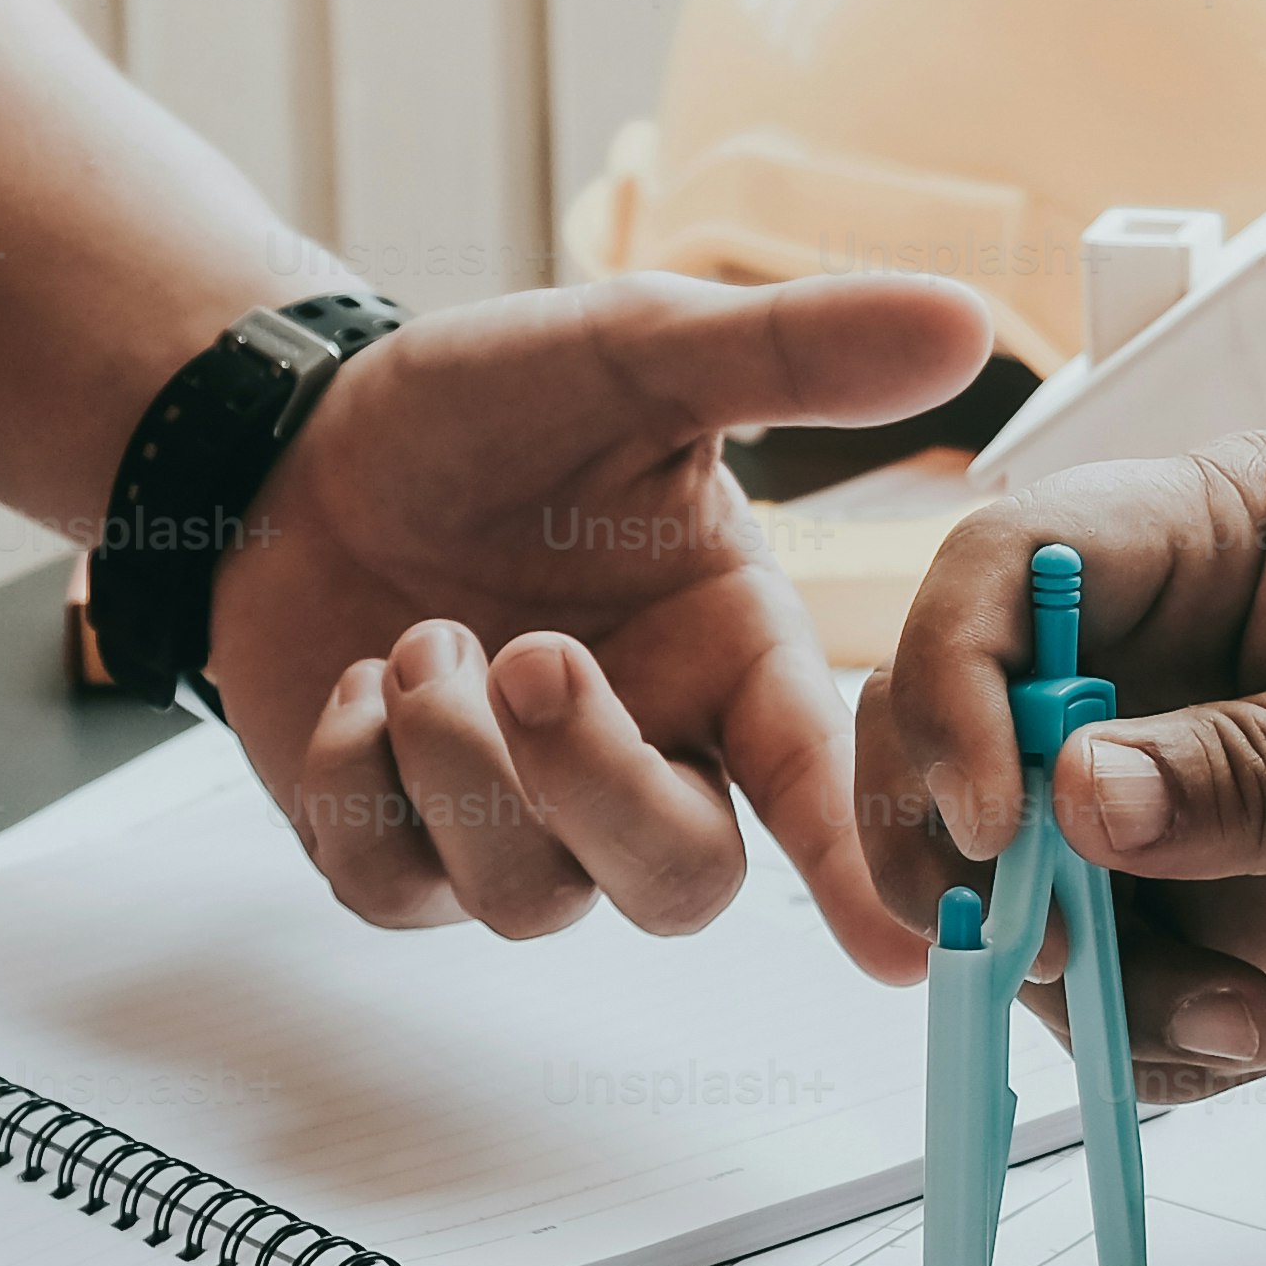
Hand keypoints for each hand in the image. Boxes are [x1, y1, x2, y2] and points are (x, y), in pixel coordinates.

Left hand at [209, 270, 989, 976]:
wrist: (300, 445)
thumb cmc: (487, 409)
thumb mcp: (637, 353)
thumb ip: (792, 352)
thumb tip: (964, 321)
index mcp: (734, 658)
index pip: (818, 786)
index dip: (856, 866)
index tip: (898, 944)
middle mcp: (648, 759)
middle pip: (679, 885)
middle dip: (598, 788)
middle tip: (532, 655)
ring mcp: (523, 824)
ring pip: (531, 901)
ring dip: (456, 764)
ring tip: (417, 637)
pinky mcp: (405, 854)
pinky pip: (395, 888)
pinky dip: (362, 784)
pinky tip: (356, 687)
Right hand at [856, 440, 1265, 1095]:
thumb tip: (1083, 800)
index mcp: (1206, 536)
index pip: (1005, 570)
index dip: (958, 686)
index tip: (1007, 818)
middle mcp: (1161, 651)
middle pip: (961, 737)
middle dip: (968, 864)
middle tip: (1040, 956)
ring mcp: (1175, 777)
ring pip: (1027, 887)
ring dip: (1085, 983)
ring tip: (1229, 1023)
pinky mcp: (1211, 887)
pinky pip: (1113, 974)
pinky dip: (1145, 1034)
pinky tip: (1246, 1037)